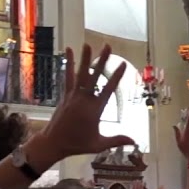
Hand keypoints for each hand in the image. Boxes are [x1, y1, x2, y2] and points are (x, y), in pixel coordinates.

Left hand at [32, 44, 132, 166]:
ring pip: (80, 74)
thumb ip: (116, 140)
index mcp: (94, 110)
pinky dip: (68, 64)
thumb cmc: (77, 144)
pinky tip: (68, 51)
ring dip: (84, 58)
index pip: (108, 90)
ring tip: (87, 44)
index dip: (116, 76)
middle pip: (94, 77)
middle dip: (102, 61)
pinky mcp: (65, 95)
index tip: (123, 64)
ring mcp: (73, 96)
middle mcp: (83, 99)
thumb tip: (134, 140)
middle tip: (107, 46)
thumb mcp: (98, 144)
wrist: (53, 143)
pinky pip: (67, 77)